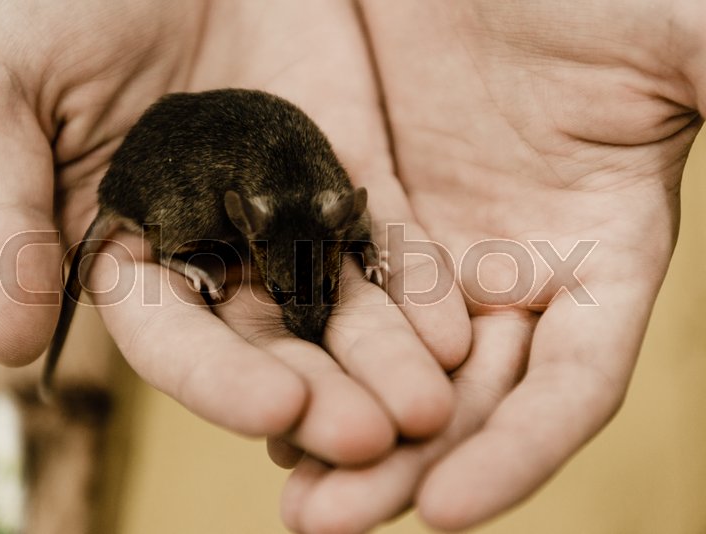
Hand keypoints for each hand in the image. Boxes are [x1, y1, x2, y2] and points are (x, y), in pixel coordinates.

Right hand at [0, 0, 461, 464]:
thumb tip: (5, 347)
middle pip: (271, 343)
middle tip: (375, 437)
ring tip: (433, 408)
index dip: (221, 380)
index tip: (278, 410)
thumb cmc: (72, 2)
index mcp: (130, 251)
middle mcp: (213, 253)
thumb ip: (9, 214)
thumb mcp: (12, 93)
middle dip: (323, 393)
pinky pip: (386, 239)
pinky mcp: (344, 174)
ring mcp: (286, 217)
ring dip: (386, 360)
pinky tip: (456, 334)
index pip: (176, 341)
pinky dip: (419, 286)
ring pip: (339, 306)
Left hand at [280, 0, 702, 530]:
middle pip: (463, 399)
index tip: (446, 515)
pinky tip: (259, 403)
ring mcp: (436, 256)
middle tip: (322, 521)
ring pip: (390, 368)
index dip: (516, 453)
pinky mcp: (366, 222)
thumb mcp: (671, 35)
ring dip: (336, 430)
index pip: (567, 387)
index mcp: (601, 258)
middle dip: (399, 464)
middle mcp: (515, 277)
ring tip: (286, 492)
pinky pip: (333, 306)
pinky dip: (302, 357)